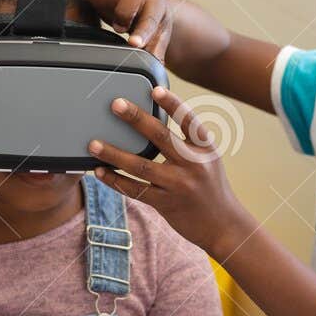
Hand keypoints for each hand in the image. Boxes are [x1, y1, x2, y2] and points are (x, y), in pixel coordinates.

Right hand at [82, 0, 172, 58]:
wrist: (142, 15)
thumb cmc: (148, 29)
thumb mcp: (154, 43)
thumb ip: (154, 55)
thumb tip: (154, 68)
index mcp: (155, 6)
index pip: (153, 15)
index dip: (143, 29)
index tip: (133, 43)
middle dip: (125, 9)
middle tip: (118, 27)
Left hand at [90, 86, 256, 259]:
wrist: (222, 225)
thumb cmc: (210, 187)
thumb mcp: (207, 159)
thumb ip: (188, 142)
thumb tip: (155, 120)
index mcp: (205, 149)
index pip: (189, 121)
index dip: (172, 104)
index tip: (155, 89)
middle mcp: (193, 165)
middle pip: (161, 137)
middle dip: (136, 119)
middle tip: (115, 104)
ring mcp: (179, 185)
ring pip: (142, 167)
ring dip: (115, 154)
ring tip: (94, 144)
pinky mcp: (166, 204)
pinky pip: (135, 190)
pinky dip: (115, 181)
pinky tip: (100, 172)